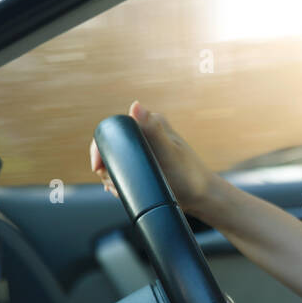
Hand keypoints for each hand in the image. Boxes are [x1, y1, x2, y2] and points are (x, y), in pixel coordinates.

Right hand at [90, 101, 218, 216]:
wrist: (202, 197)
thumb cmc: (189, 175)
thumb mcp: (169, 153)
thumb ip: (153, 130)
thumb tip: (135, 105)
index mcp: (150, 124)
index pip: (114, 130)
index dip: (101, 148)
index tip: (99, 167)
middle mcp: (146, 134)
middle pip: (111, 147)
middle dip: (106, 167)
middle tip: (114, 184)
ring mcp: (145, 151)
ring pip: (114, 161)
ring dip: (112, 177)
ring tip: (120, 189)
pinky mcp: (145, 165)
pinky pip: (123, 171)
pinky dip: (119, 182)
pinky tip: (123, 191)